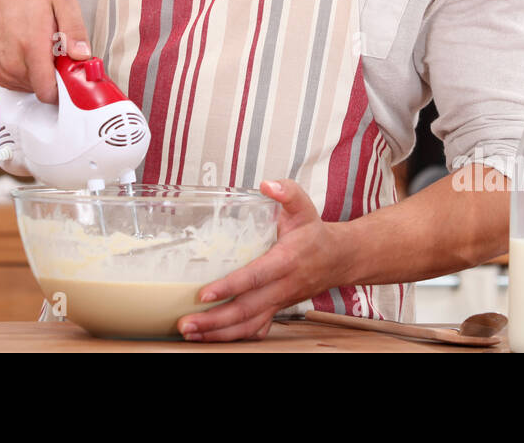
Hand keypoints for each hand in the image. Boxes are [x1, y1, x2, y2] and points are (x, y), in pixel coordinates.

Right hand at [0, 0, 92, 102]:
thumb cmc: (25, 0)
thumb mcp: (61, 2)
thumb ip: (75, 29)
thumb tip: (82, 54)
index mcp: (31, 46)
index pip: (50, 91)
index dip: (67, 86)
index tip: (73, 72)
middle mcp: (14, 64)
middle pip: (46, 91)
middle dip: (57, 77)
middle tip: (58, 54)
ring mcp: (4, 72)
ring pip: (36, 89)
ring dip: (44, 75)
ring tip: (41, 50)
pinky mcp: (0, 77)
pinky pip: (24, 85)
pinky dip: (31, 74)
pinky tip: (29, 54)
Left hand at [174, 178, 348, 342]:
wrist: (338, 259)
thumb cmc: (314, 232)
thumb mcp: (304, 206)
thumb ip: (287, 192)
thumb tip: (268, 184)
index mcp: (286, 261)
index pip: (255, 277)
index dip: (229, 287)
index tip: (204, 294)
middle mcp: (282, 287)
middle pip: (246, 310)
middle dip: (215, 320)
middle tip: (186, 323)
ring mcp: (279, 302)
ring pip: (249, 325)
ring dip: (219, 333)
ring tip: (191, 334)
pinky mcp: (276, 309)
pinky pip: (255, 329)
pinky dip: (233, 337)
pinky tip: (211, 338)